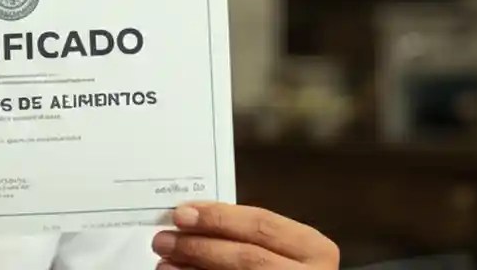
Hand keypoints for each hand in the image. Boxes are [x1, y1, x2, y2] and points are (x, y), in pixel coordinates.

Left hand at [152, 202, 339, 268]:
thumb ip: (245, 232)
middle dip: (200, 246)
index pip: (261, 224)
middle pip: (247, 257)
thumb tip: (191, 218)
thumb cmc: (281, 263)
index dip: (218, 217)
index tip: (181, 213)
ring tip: (164, 263)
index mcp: (313, 248)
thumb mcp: (277, 245)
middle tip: (163, 240)